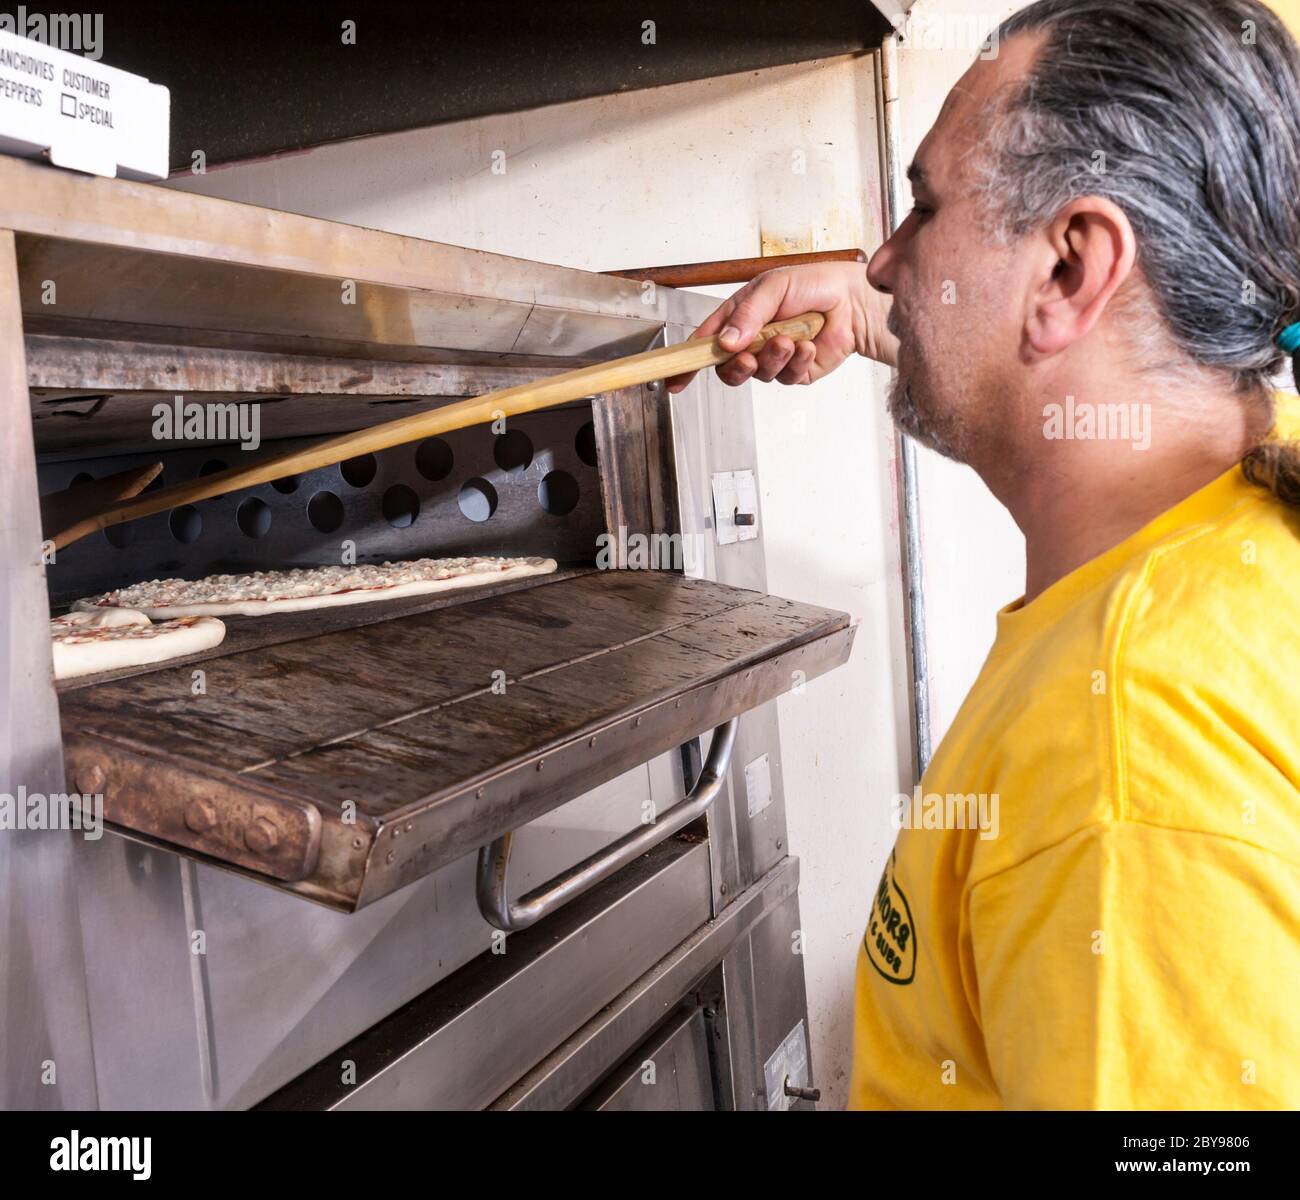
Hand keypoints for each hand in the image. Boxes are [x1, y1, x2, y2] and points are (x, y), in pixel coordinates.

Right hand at [665, 261, 896, 393]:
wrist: (854, 300)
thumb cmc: (814, 283)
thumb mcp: (774, 286)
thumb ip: (748, 314)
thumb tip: (725, 341)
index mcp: (739, 316)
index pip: (706, 341)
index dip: (688, 361)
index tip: (674, 377)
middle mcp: (753, 340)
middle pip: (727, 367)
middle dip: (736, 366)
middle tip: (748, 356)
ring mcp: (773, 358)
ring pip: (758, 374)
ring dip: (772, 358)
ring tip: (789, 339)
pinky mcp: (795, 372)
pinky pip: (786, 377)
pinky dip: (796, 361)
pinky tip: (807, 344)